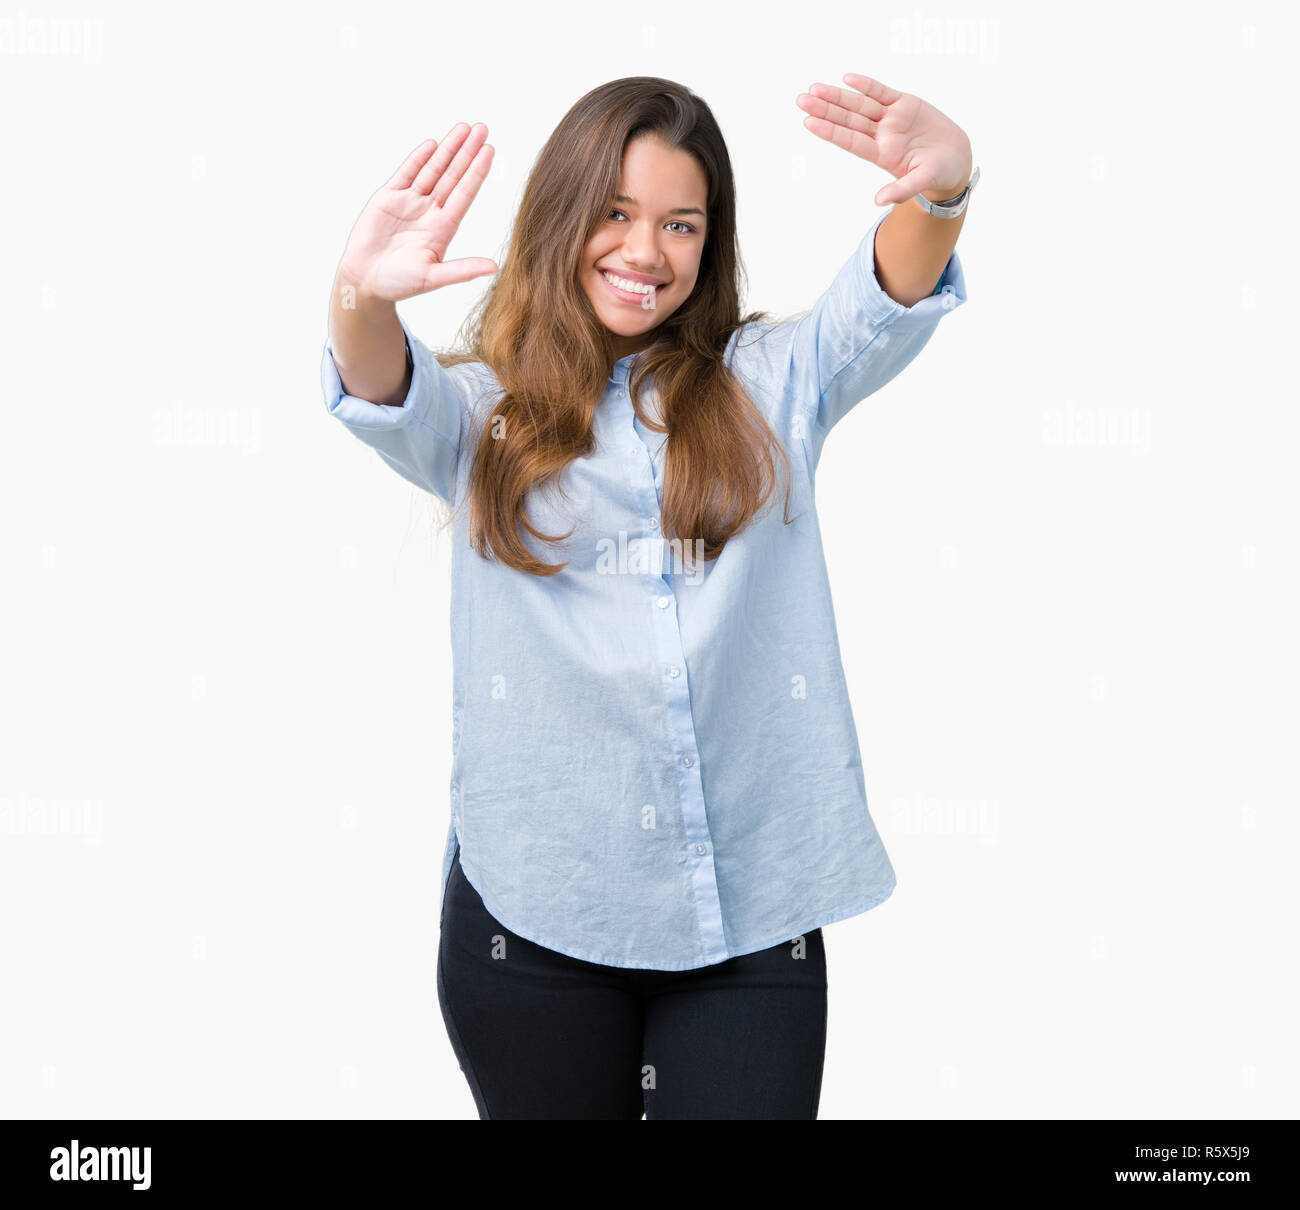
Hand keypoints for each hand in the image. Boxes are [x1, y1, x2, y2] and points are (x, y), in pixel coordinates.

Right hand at [338, 123, 498, 302]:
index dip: (477, 172)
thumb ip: (462, 270)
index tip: (490, 151)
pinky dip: (418, 159)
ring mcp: (409, 202)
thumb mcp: (433, 278)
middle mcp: (430, 211)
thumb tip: (494, 268)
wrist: (364, 281)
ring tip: (464, 129)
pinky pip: (406, 174)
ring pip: (432, 170)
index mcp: (443, 228)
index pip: (465, 194)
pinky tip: (433, 145)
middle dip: (467, 152)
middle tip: (482, 129)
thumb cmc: (399, 284)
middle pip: (453, 176)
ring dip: (447, 149)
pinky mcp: (388, 198)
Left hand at [796, 73, 972, 206]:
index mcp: (882, 154)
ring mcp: (892, 119)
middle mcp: (882, 135)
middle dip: (826, 110)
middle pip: (849, 120)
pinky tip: (848, 79)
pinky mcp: (905, 104)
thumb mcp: (921, 182)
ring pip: (860, 104)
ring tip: (815, 89)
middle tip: (802, 100)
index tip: (809, 122)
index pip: (851, 141)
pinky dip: (866, 85)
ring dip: (838, 96)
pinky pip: (882, 92)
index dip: (830, 131)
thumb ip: (901, 190)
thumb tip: (879, 201)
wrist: (956, 159)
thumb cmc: (938, 174)